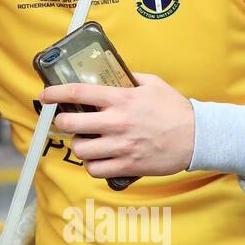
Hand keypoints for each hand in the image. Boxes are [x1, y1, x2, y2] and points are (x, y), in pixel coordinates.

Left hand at [43, 74, 194, 180]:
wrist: (198, 137)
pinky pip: (95, 170)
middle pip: (71, 125)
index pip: (78, 93)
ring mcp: (121, 146)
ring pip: (81, 150)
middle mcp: (117, 122)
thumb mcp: (153, 84)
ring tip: (85, 142)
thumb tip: (112, 73)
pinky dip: (92, 166)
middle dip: (63, 123)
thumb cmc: (175, 110)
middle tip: (66, 122)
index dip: (55, 94)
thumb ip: (130, 78)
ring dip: (79, 146)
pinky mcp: (128, 165)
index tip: (45, 95)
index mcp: (121, 99)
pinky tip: (97, 159)